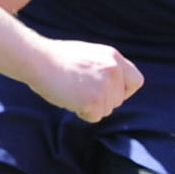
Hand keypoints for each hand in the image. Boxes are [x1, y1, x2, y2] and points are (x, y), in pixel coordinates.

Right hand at [26, 40, 143, 120]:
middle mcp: (114, 70)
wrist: (38, 60)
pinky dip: (82, 112)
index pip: (136, 81)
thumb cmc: (56, 59)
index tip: (110, 93)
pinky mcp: (94, 100)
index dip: (124, 91)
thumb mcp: (89, 56)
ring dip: (90, 106)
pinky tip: (69, 98)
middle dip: (101, 101)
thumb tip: (111, 89)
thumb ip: (104, 69)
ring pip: (106, 110)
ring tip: (72, 90)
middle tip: (80, 90)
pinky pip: (94, 117)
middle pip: (118, 100)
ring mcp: (105, 85)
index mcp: (113, 57)